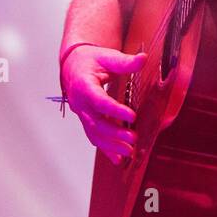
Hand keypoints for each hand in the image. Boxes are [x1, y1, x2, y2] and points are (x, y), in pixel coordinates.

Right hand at [61, 45, 146, 165]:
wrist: (73, 66)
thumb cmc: (90, 60)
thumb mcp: (107, 56)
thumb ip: (124, 61)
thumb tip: (142, 58)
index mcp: (83, 85)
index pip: (99, 101)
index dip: (114, 110)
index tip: (132, 115)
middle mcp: (80, 103)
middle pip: (96, 122)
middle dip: (114, 133)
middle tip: (133, 138)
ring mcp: (82, 114)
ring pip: (94, 133)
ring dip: (111, 145)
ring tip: (129, 152)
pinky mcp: (86, 121)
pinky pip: (94, 137)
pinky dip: (106, 149)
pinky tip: (118, 160)